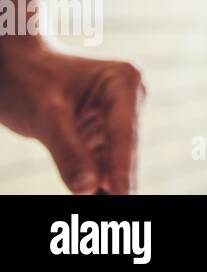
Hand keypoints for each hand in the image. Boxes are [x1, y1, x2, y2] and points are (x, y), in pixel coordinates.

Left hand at [0, 41, 143, 193]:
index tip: (122, 197)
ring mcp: (117, 116)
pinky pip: (101, 163)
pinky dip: (96, 182)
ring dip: (108, 185)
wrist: (13, 66)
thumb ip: (68, 152)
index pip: (124, 134)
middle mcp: (129, 98)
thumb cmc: (28, 79)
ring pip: (114, 162)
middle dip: (117, 180)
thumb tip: (88, 189)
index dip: (122, 169)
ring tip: (107, 202)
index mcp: (123, 82)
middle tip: (118, 204)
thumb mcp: (44, 117)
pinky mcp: (103, 133)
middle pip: (124, 150)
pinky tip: (98, 198)